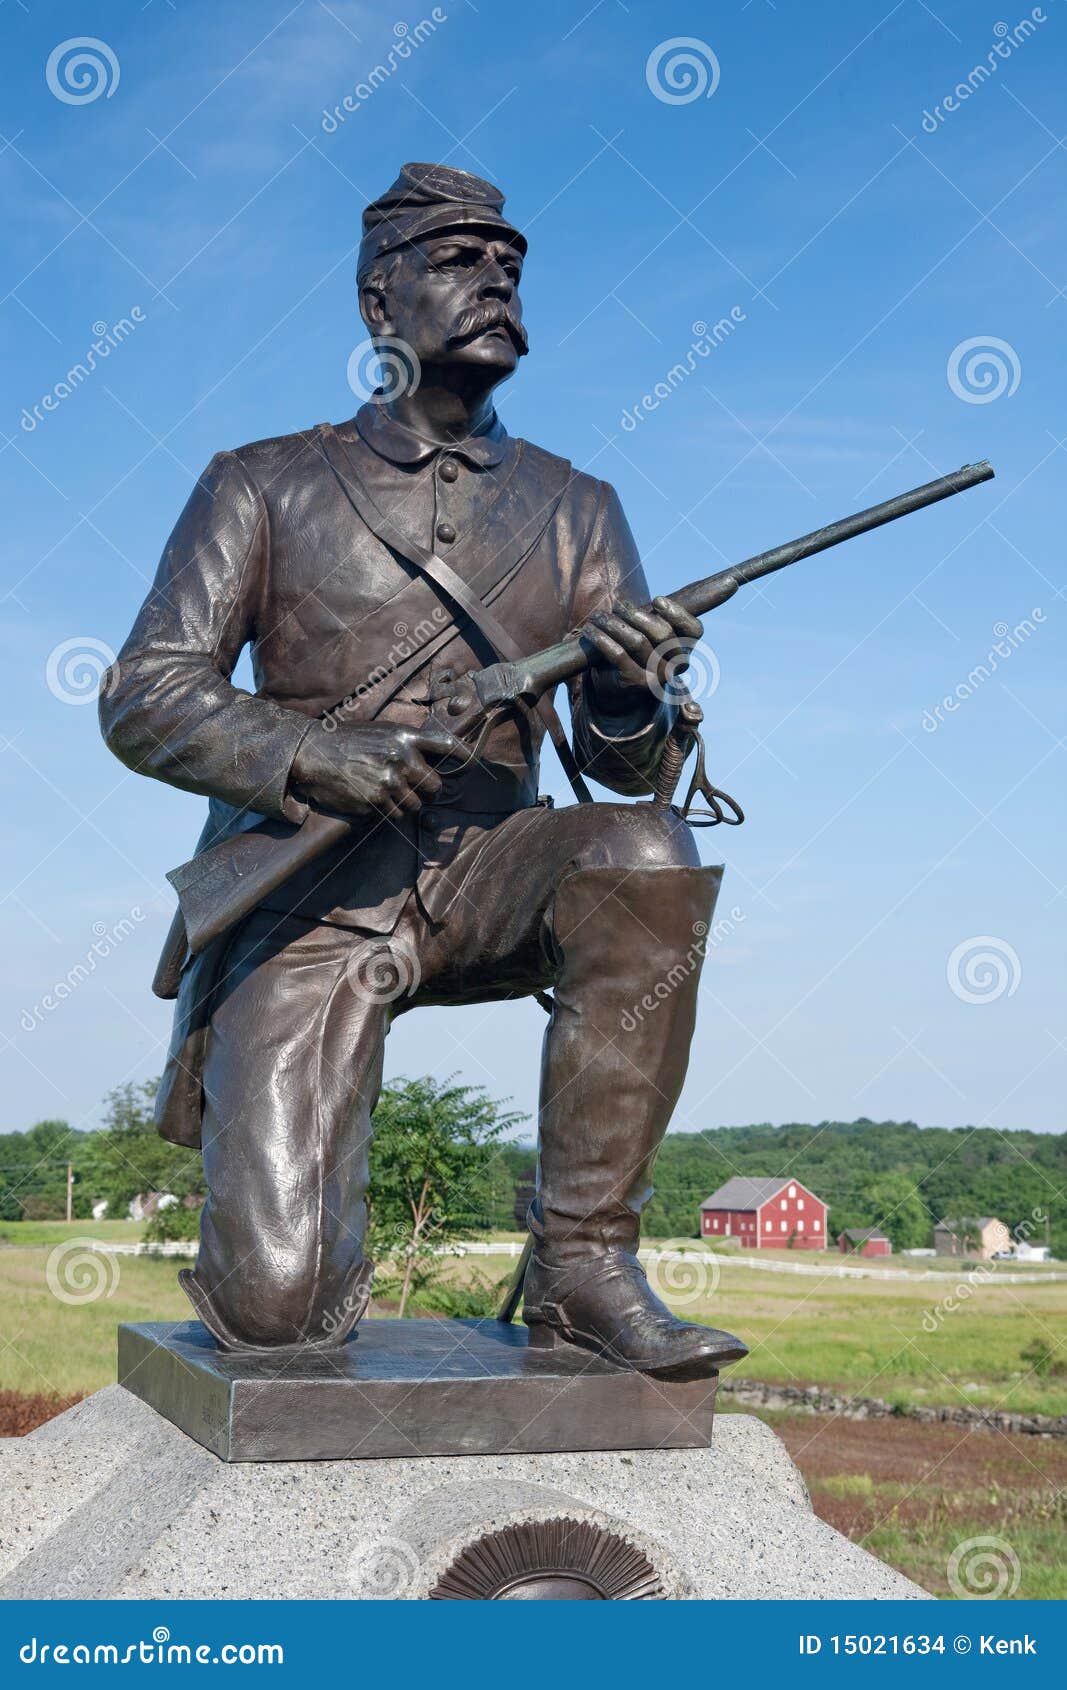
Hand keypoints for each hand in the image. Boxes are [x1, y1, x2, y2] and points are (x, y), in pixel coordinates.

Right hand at [291, 721, 462, 818]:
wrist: (312, 753)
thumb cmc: (346, 740)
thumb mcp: (380, 731)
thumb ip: (406, 742)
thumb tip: (432, 756)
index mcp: (404, 737)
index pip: (446, 746)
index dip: (463, 756)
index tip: (472, 763)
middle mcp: (400, 759)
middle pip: (434, 786)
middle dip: (427, 790)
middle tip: (415, 788)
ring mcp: (388, 782)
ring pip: (415, 805)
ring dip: (406, 803)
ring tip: (387, 792)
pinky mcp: (375, 802)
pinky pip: (395, 815)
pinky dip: (389, 811)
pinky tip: (374, 798)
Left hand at [583, 595, 703, 700]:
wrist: (619, 690)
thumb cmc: (634, 651)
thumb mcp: (648, 633)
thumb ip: (655, 616)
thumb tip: (651, 600)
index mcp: (685, 648)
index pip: (693, 630)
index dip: (677, 613)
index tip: (656, 600)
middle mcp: (676, 665)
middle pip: (662, 633)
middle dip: (636, 615)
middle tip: (617, 606)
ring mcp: (658, 677)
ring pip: (638, 641)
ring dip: (614, 623)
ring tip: (598, 616)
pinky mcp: (637, 684)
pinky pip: (619, 655)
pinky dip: (602, 639)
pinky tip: (590, 631)